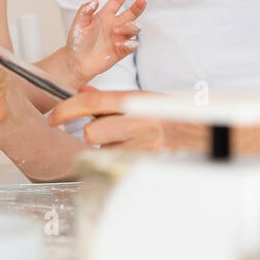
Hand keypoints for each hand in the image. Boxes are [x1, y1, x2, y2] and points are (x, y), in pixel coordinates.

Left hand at [46, 86, 206, 150]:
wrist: (206, 138)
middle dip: (95, 135)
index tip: (54, 117)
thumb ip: (112, 99)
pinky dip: (121, 161)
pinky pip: (118, 165)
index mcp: (136, 102)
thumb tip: (83, 93)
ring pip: (105, 151)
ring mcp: (143, 147)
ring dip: (111, 149)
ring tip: (131, 144)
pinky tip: (136, 154)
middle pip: (92, 133)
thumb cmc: (175, 119)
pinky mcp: (146, 166)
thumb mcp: (145, 101)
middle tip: (110, 134)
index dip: (66, 110)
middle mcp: (139, 123)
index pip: (92, 102)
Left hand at [65, 0, 146, 82]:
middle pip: (132, 13)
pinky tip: (118, 45)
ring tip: (116, 32)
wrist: (77, 62)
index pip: (117, 2)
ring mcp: (120, 37)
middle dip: (138, 6)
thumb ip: (85, 10)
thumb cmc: (77, 41)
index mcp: (105, 16)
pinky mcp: (122, 50)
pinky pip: (133, 44)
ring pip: (135, 28)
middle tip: (141, 0)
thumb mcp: (78, 23)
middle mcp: (115, 25)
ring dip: (129, 27)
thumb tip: (95, 0)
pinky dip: (129, 44)